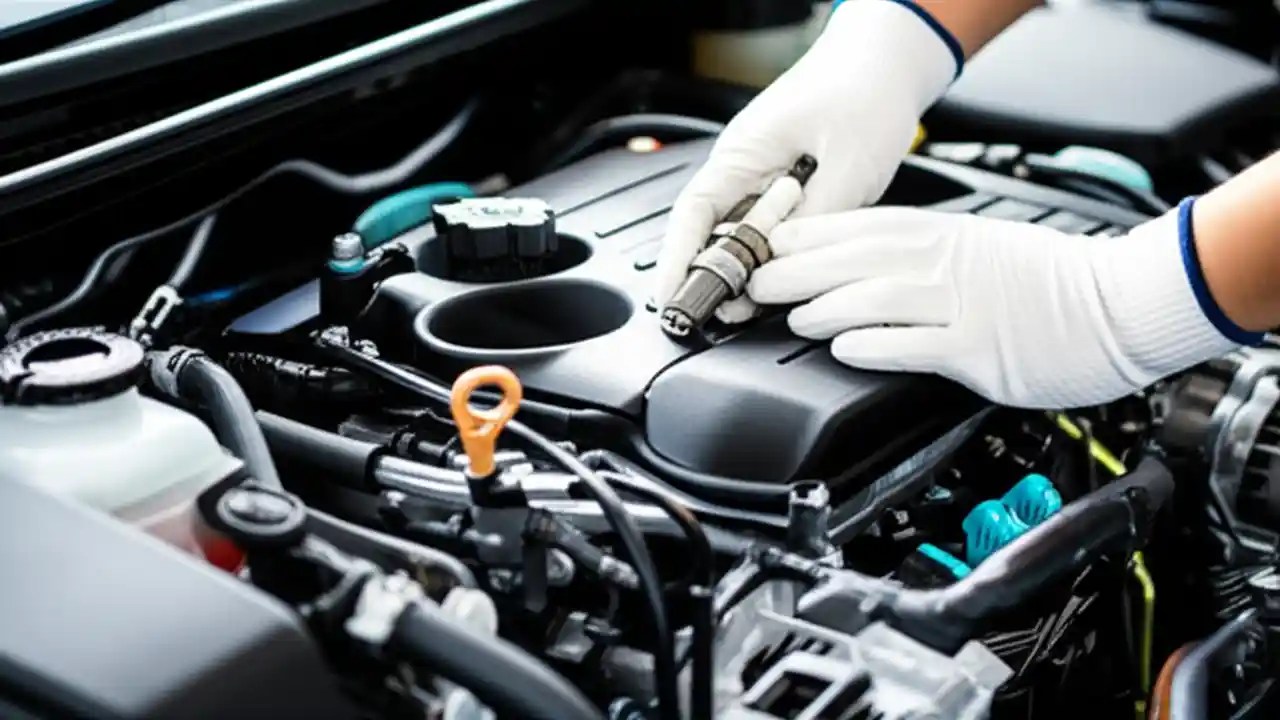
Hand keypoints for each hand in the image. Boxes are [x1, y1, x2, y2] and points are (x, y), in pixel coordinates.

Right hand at [653, 0, 959, 321]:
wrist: (891, 63)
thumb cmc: (865, 93)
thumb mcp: (849, 165)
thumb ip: (816, 220)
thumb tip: (787, 268)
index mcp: (742, 154)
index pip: (693, 214)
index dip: (678, 260)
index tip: (672, 297)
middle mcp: (745, 169)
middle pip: (714, 234)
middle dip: (716, 278)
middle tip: (724, 317)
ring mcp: (766, 181)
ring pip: (745, 239)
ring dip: (753, 269)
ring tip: (759, 304)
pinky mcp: (790, 191)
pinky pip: (774, 233)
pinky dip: (779, 256)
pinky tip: (792, 274)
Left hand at [748, 206, 1241, 407]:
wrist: (1119, 303)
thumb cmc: (1051, 281)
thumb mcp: (979, 250)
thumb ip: (923, 254)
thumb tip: (863, 265)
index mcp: (942, 236)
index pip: (859, 227)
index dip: (805, 236)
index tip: (764, 244)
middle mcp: (946, 263)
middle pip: (855, 258)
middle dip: (796, 269)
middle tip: (754, 282)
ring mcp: (963, 304)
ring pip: (878, 297)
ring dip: (826, 306)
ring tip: (791, 317)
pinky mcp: (980, 348)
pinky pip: (917, 345)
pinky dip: (876, 346)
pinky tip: (844, 349)